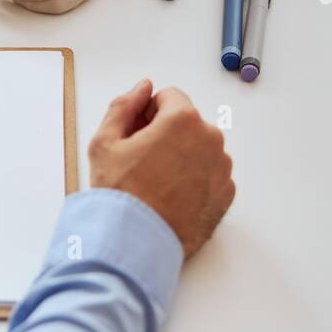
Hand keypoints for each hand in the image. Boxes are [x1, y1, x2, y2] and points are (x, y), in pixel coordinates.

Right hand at [88, 79, 234, 257]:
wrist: (139, 243)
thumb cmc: (121, 194)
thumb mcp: (105, 142)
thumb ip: (124, 105)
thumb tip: (142, 88)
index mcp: (183, 120)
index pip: (169, 97)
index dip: (147, 113)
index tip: (136, 135)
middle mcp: (210, 139)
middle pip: (186, 123)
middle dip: (166, 134)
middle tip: (141, 162)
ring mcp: (222, 169)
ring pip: (199, 149)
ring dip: (181, 156)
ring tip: (156, 183)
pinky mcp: (226, 194)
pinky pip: (210, 175)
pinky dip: (194, 180)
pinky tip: (171, 197)